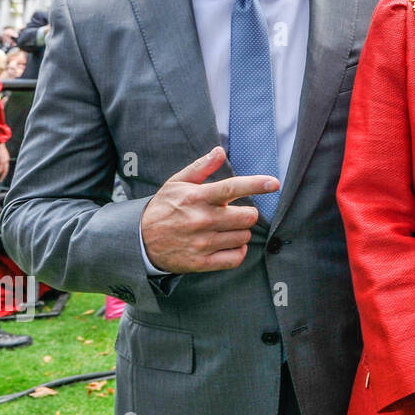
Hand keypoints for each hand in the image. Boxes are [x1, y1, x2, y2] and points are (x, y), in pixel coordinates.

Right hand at [140, 147, 277, 273]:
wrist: (140, 241)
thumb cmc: (164, 208)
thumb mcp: (177, 183)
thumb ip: (201, 167)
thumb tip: (220, 151)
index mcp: (197, 198)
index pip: (232, 188)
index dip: (256, 185)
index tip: (274, 183)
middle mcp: (202, 220)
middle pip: (247, 217)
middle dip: (246, 214)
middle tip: (234, 214)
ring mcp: (202, 243)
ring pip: (244, 237)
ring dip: (240, 232)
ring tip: (225, 229)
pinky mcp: (202, 262)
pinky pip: (235, 258)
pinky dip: (238, 252)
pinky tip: (229, 245)